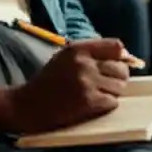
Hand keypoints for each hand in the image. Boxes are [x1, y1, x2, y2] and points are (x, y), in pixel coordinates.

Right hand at [9, 38, 130, 133]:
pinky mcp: (88, 102)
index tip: (115, 65)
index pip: (115, 46)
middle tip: (107, 84)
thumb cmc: (48, 81)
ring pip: (120, 87)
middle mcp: (84, 63)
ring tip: (99, 95)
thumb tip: (123, 56)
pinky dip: (107, 104)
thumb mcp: (65, 58)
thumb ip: (90, 54)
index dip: (119, 57)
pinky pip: (113, 102)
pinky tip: (95, 104)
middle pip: (121, 68)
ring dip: (113, 93)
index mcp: (78, 49)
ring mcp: (87, 83)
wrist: (28, 105)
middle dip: (118, 78)